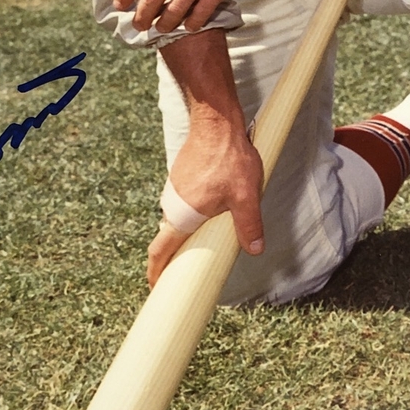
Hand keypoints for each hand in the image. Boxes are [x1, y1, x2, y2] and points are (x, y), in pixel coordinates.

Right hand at [146, 115, 264, 285]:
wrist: (216, 122)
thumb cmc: (229, 157)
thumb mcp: (245, 196)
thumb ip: (249, 225)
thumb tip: (254, 249)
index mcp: (182, 216)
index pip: (160, 250)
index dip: (156, 271)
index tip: (155, 287)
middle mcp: (172, 205)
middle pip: (171, 237)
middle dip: (178, 254)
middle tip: (189, 269)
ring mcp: (174, 190)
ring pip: (179, 218)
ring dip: (190, 230)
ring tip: (208, 237)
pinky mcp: (181, 178)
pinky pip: (185, 203)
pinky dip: (194, 212)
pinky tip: (214, 207)